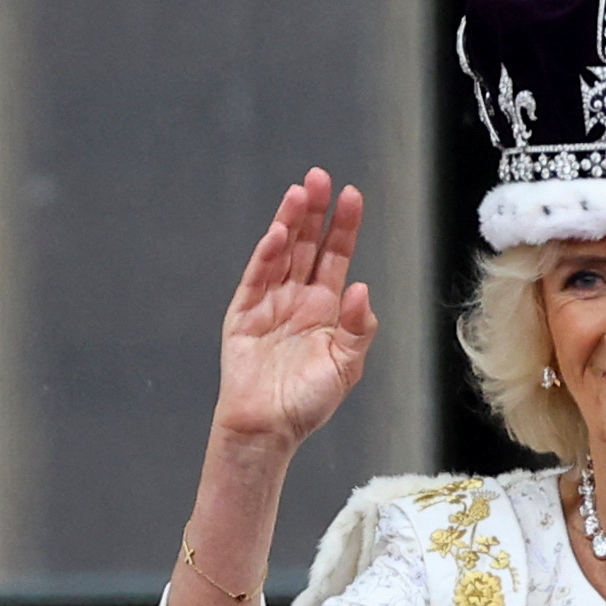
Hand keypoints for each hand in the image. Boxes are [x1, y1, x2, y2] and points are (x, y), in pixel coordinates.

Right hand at [212, 167, 377, 454]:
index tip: (352, 196)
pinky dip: (265, 255)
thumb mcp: (346, 367)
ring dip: (289, 223)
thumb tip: (363, 289)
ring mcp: (269, 303)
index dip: (344, 226)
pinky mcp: (243, 314)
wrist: (268, 428)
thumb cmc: (307, 403)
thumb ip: (358, 329)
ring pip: (281, 253)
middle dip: (315, 212)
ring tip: (299, 193)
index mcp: (325, 308)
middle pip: (307, 245)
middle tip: (321, 177)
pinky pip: (256, 278)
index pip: (335, 256)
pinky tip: (276, 233)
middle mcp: (298, 298)